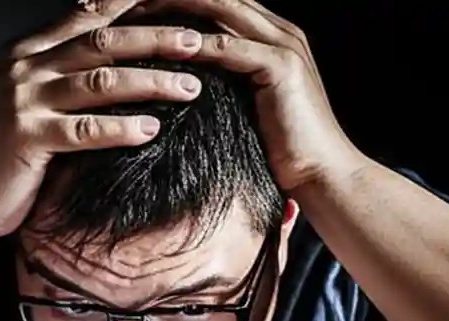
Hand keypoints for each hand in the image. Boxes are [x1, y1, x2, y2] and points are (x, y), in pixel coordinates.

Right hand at [0, 0, 205, 242]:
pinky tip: (152, 130)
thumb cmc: (3, 157)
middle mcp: (24, 68)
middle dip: (156, 39)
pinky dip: (122, 128)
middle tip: (198, 43)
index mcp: (29, 53)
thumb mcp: (32, 104)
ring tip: (191, 88)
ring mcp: (23, 100)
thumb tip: (122, 64)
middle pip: (103, 41)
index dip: (132, 6)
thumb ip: (65, 78)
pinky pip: (85, 129)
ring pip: (101, 81)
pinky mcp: (26, 137)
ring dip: (152, 82)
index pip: (88, 16)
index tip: (176, 5)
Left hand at [127, 0, 368, 192]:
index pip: (217, 1)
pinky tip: (160, 47)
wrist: (324, 175)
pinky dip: (193, 44)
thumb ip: (223, 84)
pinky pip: (228, 46)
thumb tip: (178, 82)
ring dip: (175, 9)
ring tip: (134, 14)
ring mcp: (283, 44)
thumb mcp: (246, 108)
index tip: (132, 8)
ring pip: (220, 9)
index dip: (175, 0)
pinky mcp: (281, 65)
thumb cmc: (282, 152)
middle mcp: (280, 30)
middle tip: (124, 2)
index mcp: (272, 35)